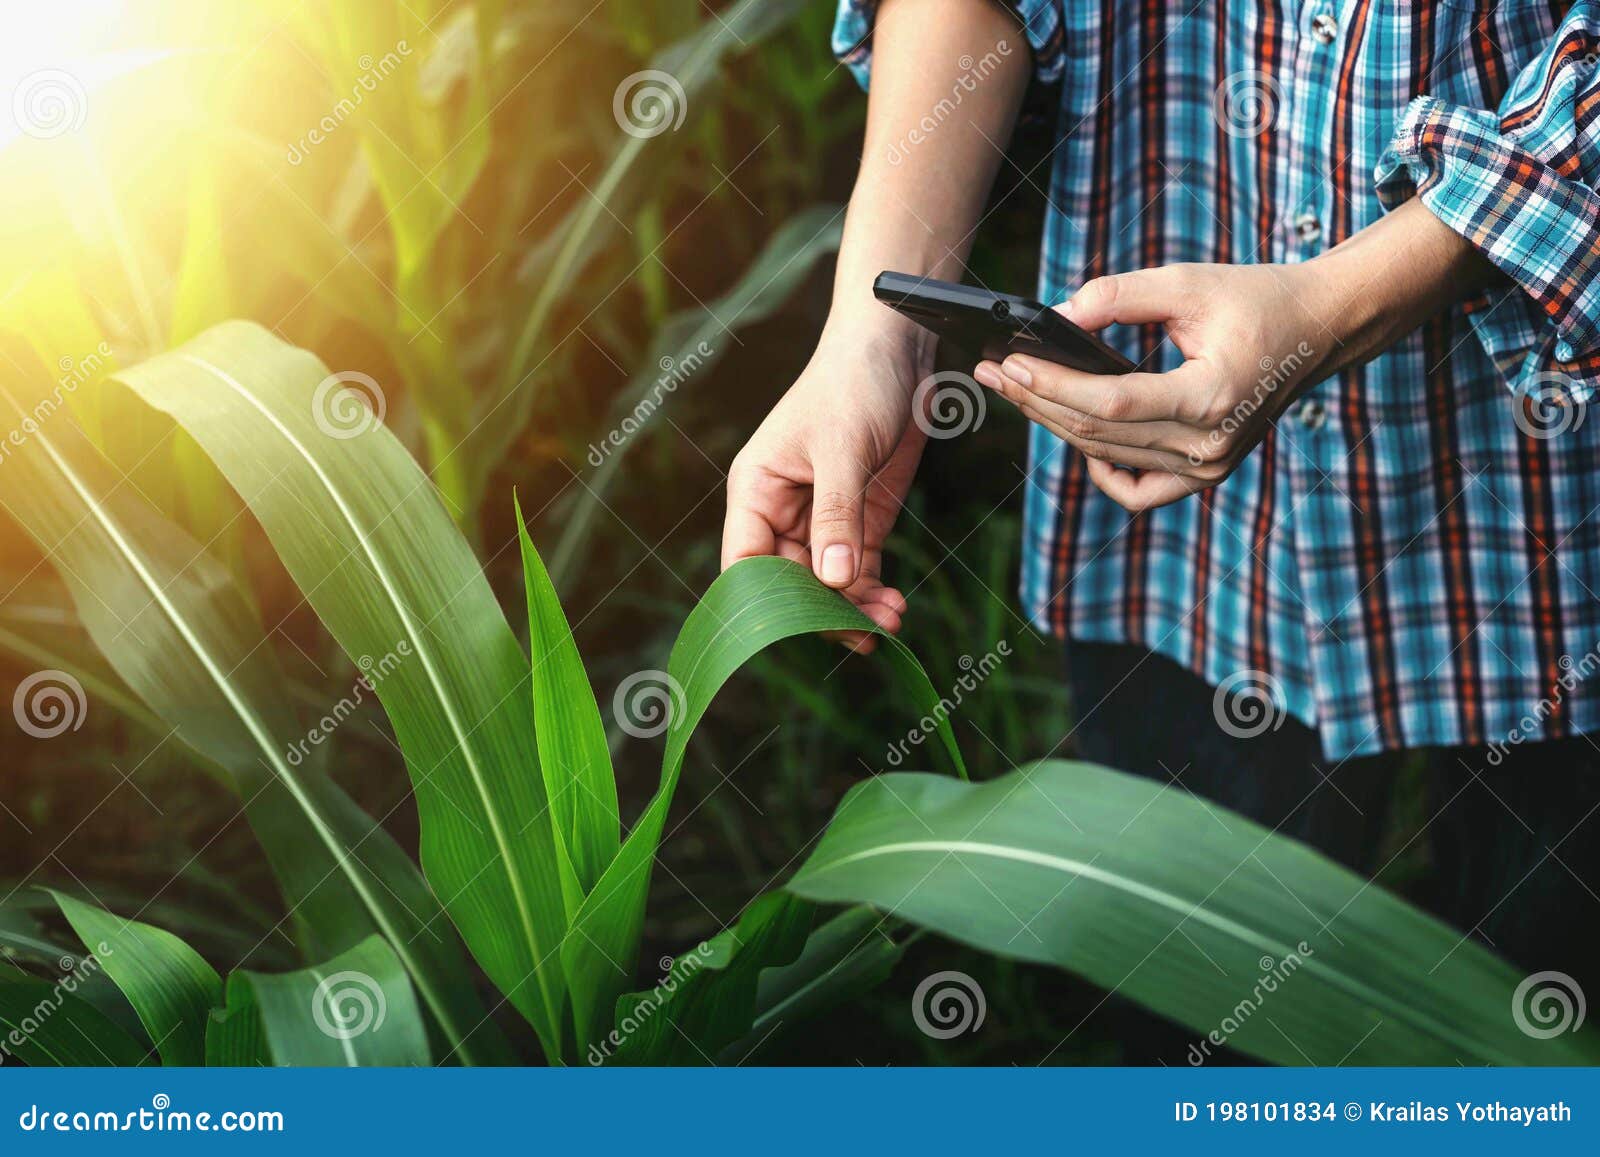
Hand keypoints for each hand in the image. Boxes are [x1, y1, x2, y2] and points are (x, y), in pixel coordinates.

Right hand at [722, 325, 928, 652]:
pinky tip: (894, 608)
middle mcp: (781, 510)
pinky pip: (858, 571)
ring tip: (890, 622)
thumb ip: (837, 516)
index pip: (745, 563)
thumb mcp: (843, 449)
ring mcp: (822, 518)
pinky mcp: (861, 518)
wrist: (899, 347)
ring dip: (854, 609)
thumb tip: (831, 582)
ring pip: (826, 585)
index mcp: (756, 490)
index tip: (800, 632)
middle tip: (865, 636)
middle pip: (790, 584)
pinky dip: (873, 593)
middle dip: (824, 613)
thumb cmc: (854, 382)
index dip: (765, 604)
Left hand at [972, 199, 1492, 511]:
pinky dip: (1102, 467)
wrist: (1317, 330)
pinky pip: (1137, 489)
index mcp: (1213, 396)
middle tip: (991, 371)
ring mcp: (1209, 468)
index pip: (1111, 402)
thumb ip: (1118, 297)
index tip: (1008, 360)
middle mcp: (1211, 446)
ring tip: (1016, 388)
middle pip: (1099, 433)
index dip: (1053, 384)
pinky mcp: (1206, 475)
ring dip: (1056, 423)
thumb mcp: (1187, 282)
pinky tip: (1077, 433)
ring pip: (1108, 456)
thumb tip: (1055, 318)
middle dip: (1038, 400)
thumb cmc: (1256, 299)